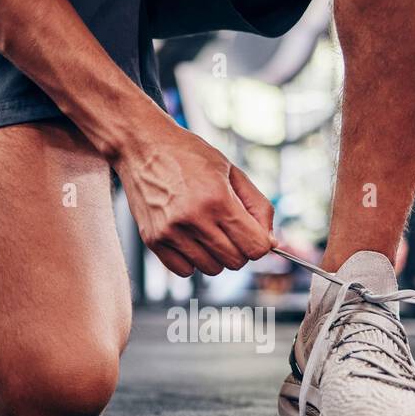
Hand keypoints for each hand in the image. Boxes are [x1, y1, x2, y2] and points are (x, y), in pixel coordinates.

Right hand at [114, 119, 274, 276]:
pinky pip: (184, 271)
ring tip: (205, 228)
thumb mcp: (231, 171)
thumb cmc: (189, 155)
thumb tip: (272, 242)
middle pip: (236, 262)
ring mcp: (171, 233)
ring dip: (215, 255)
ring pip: (211, 269)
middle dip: (239, 249)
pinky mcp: (153, 241)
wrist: (142, 144)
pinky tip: (188, 237)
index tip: (252, 232)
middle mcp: (193, 219)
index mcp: (218, 199)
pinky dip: (191, 260)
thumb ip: (258, 206)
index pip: (256, 247)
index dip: (260, 242)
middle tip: (228, 228)